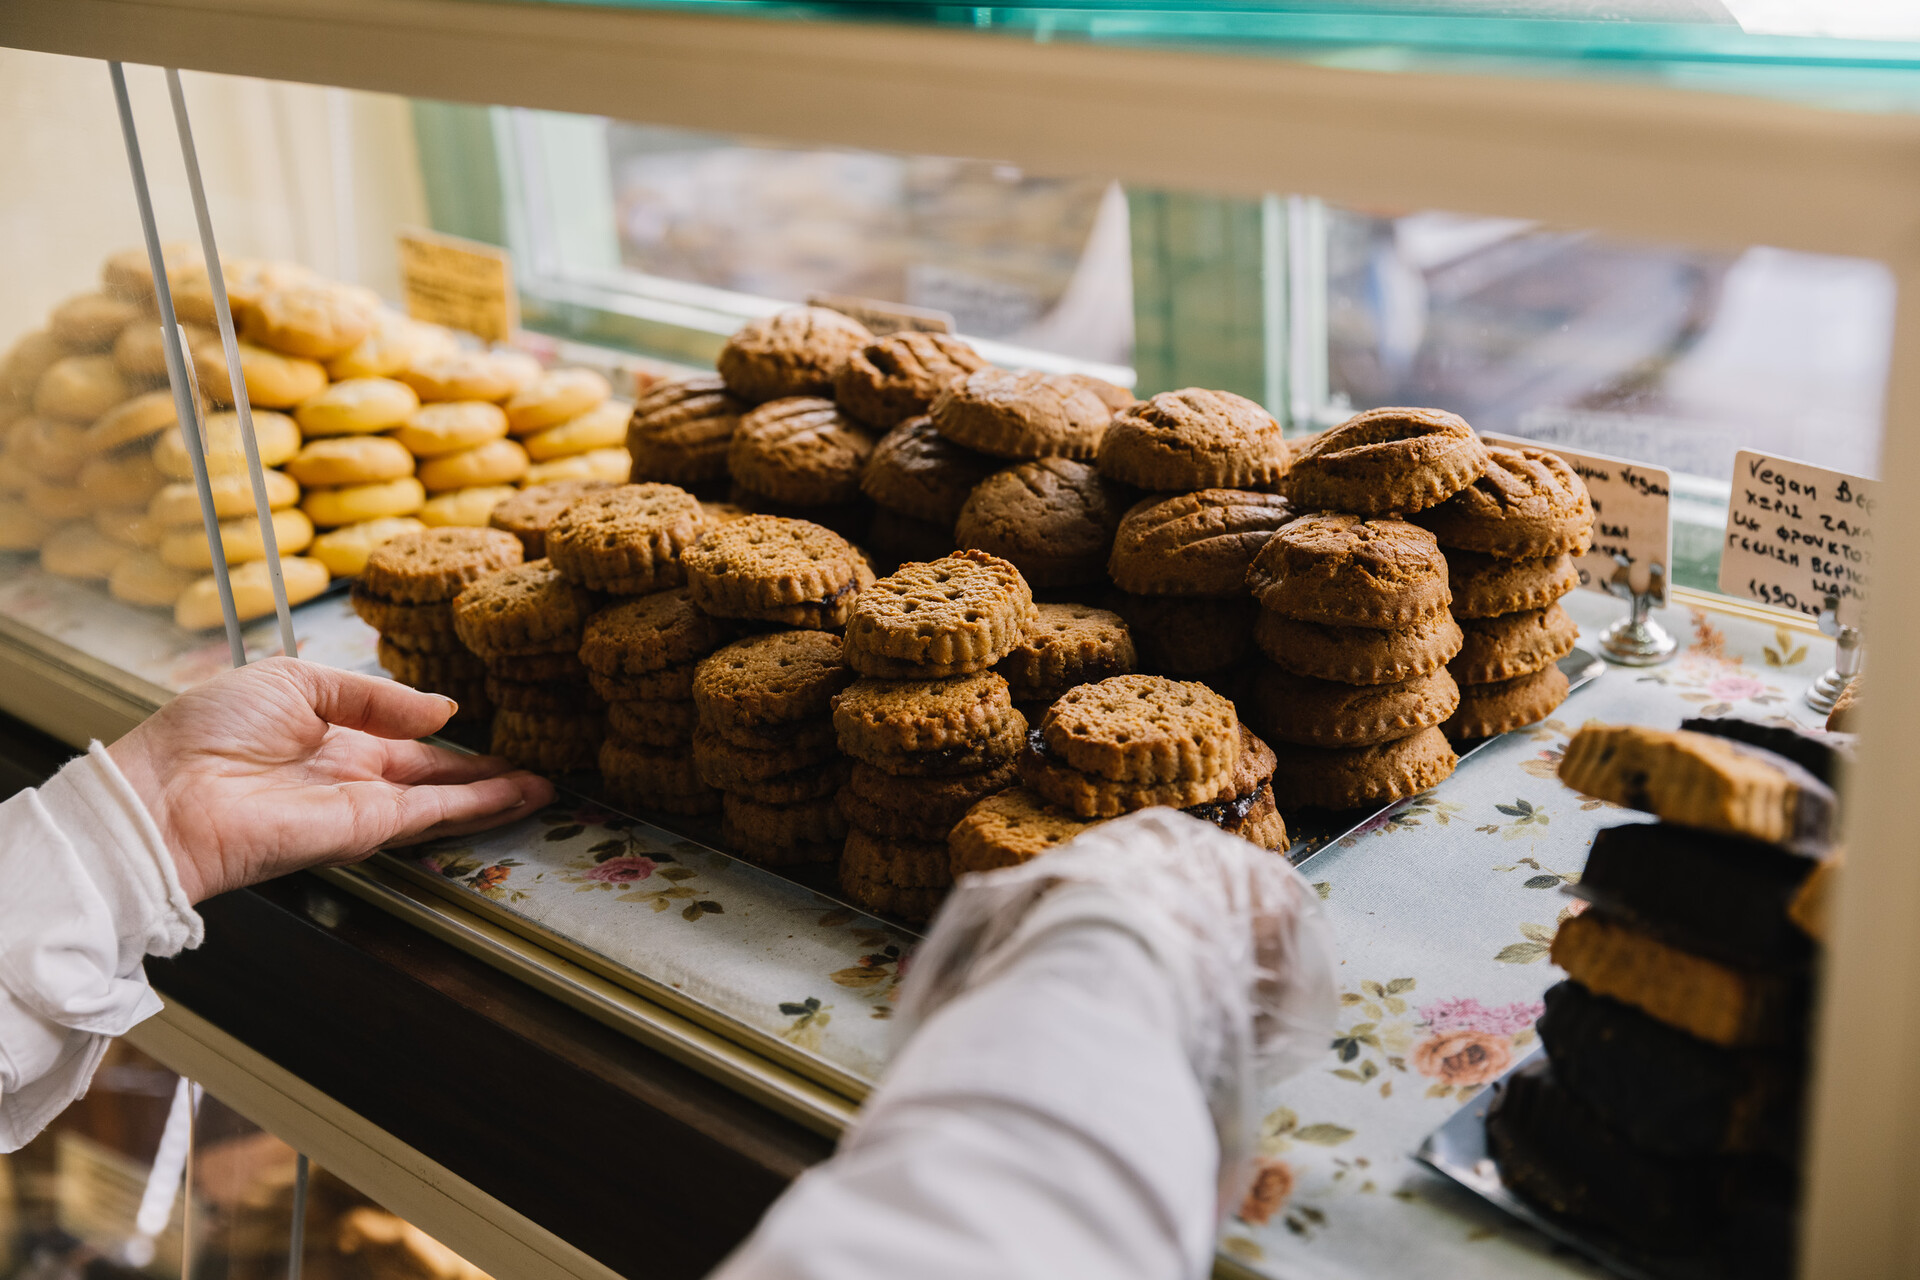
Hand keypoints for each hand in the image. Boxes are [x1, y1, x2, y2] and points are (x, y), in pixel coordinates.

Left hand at [109, 657, 553, 901]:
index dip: (447, 738)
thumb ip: (374, 694)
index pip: (402, 739)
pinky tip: (516, 798)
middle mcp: (351, 773)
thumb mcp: (296, 681)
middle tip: (535, 769)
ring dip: (496, 795)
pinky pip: (433, 816)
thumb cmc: (209, 730)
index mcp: (329, 733)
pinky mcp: (366, 830)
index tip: (488, 731)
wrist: (168, 796)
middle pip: (433, 776)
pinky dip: (479, 807)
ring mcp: (362, 805)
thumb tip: (441, 710)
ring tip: (544, 788)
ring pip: (445, 800)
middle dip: (484, 774)